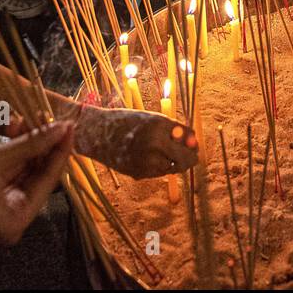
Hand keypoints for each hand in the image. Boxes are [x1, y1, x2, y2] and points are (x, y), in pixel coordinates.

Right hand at [0, 120, 73, 245]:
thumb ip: (29, 145)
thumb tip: (60, 130)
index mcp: (15, 221)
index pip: (49, 181)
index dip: (60, 150)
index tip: (70, 126)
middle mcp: (11, 222)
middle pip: (37, 176)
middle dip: (41, 145)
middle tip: (48, 117)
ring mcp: (0, 212)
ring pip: (24, 172)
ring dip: (26, 145)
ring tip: (27, 117)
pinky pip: (9, 174)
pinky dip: (12, 154)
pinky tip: (15, 129)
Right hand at [71, 107, 199, 178]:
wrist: (97, 133)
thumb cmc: (128, 122)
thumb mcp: (152, 119)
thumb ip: (174, 130)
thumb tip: (195, 142)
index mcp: (158, 125)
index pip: (189, 139)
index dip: (193, 143)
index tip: (193, 144)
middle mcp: (153, 143)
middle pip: (185, 159)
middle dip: (191, 157)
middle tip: (191, 155)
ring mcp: (145, 160)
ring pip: (173, 168)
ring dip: (174, 163)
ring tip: (162, 153)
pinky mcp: (138, 173)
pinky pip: (159, 173)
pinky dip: (160, 167)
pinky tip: (150, 158)